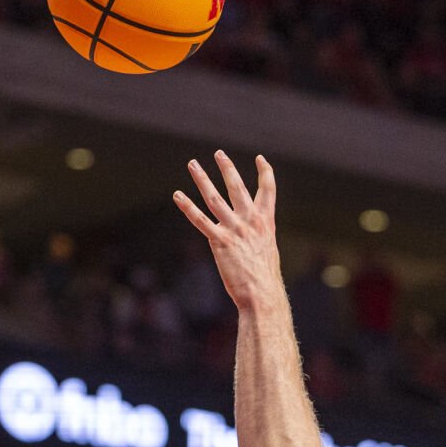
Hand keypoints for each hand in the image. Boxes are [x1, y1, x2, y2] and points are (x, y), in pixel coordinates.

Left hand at [173, 151, 282, 310]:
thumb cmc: (265, 279)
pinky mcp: (219, 241)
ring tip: (193, 164)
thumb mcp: (267, 252)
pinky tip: (178, 195)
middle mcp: (250, 221)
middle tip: (219, 153)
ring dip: (202, 179)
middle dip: (227, 168)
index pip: (267, 190)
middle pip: (237, 187)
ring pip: (215, 198)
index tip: (260, 158)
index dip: (264, 172)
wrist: (262, 293)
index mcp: (265, 223)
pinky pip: (200, 220)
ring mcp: (234, 229)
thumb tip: (253, 238)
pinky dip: (187, 207)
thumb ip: (258, 239)